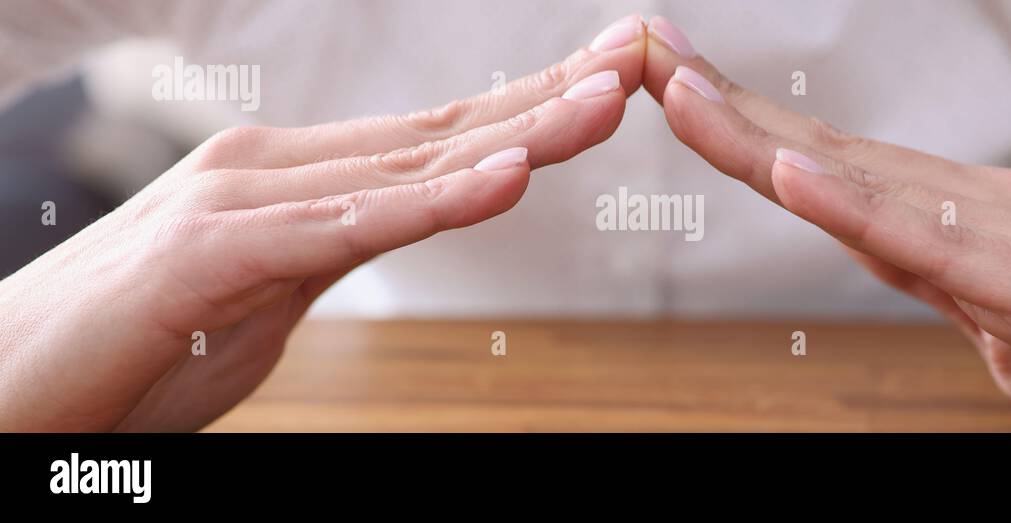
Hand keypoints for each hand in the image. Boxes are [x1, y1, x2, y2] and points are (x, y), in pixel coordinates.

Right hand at [0, 15, 646, 431]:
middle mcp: (277, 167)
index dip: (530, 104)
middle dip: (550, 94)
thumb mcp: (264, 294)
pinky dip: (433, 204)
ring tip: (607, 97)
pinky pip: (348, 229)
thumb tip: (390, 224)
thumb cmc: (134, 345)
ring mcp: (246, 200)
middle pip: (442, 132)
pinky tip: (505, 177)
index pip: (438, 137)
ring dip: (519, 132)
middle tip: (641, 54)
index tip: (610, 77)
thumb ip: (330, 251)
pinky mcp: (216, 254)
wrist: (3, 386)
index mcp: (296, 176)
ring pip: (410, 166)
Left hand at [641, 17, 1010, 430]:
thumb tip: (882, 249)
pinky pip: (941, 248)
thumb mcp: (1003, 321)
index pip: (825, 163)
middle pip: (824, 151)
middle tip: (635, 49)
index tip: (664, 81)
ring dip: (762, 136)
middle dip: (722, 104)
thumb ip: (940, 277)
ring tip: (677, 90)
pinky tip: (795, 174)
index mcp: (957, 218)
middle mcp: (977, 207)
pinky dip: (863, 208)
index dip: (738, 123)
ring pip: (866, 181)